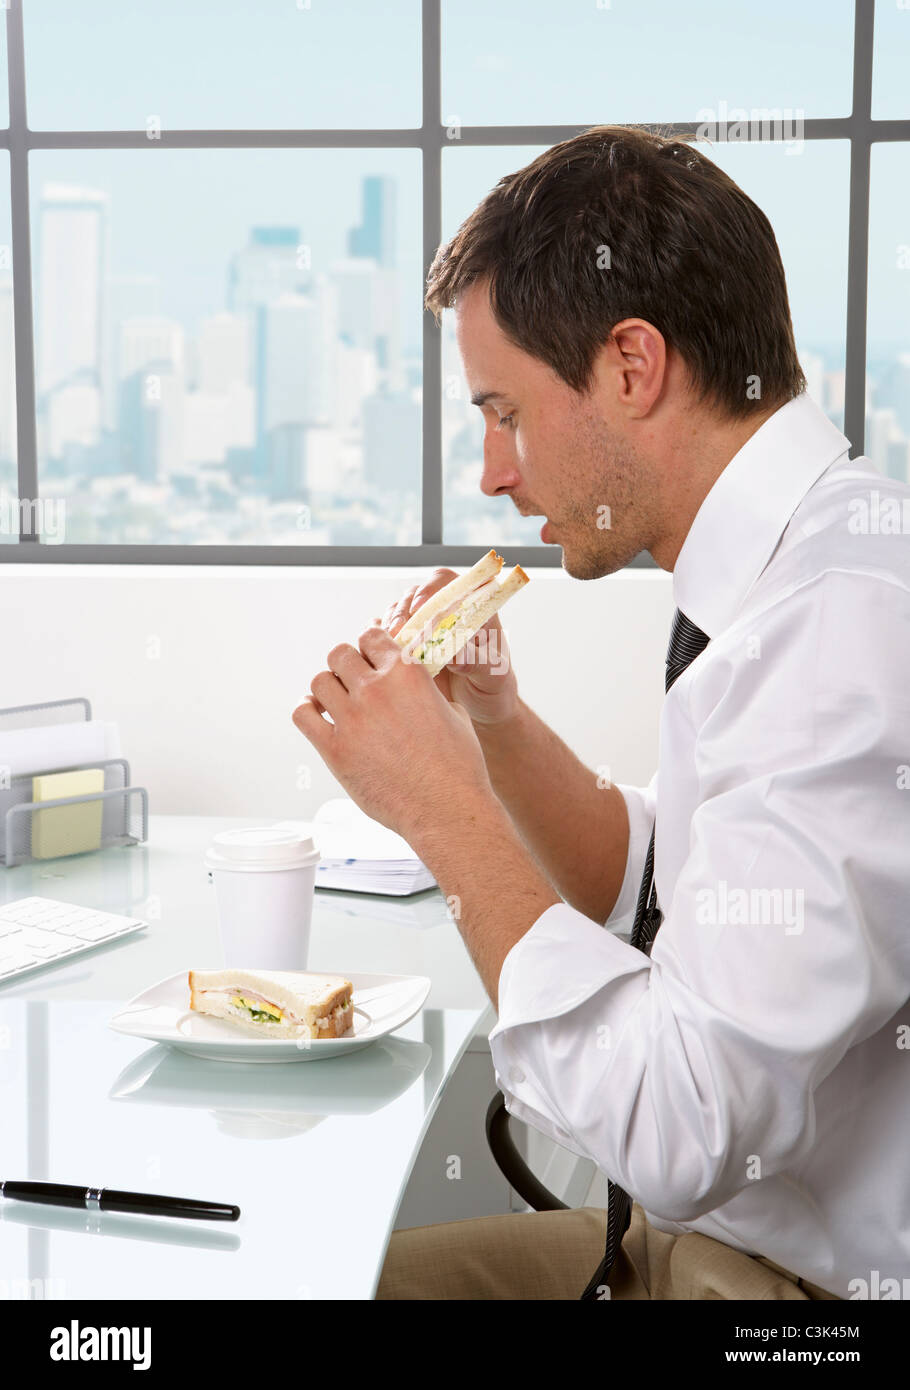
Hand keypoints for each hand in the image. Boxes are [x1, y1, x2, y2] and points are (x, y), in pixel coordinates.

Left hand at [292, 623, 495, 846]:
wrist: (447, 809)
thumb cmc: (458, 767)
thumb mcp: (453, 713)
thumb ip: (428, 692)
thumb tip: (419, 689)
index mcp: (407, 674)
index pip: (371, 636)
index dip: (369, 647)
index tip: (371, 660)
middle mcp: (376, 690)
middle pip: (340, 654)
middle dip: (346, 666)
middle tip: (353, 683)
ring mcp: (352, 720)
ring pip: (319, 681)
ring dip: (327, 689)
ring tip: (336, 702)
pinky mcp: (335, 750)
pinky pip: (302, 715)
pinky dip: (306, 711)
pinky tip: (317, 717)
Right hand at [379, 569, 519, 728]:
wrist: (480, 708)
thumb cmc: (493, 686)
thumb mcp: (494, 676)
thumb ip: (478, 662)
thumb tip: (455, 655)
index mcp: (472, 609)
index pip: (449, 583)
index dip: (432, 589)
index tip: (421, 607)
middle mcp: (445, 613)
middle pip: (416, 595)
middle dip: (404, 611)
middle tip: (398, 632)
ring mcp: (423, 628)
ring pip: (397, 612)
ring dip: (390, 625)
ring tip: (390, 646)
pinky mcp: (407, 645)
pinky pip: (385, 633)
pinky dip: (379, 639)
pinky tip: (380, 652)